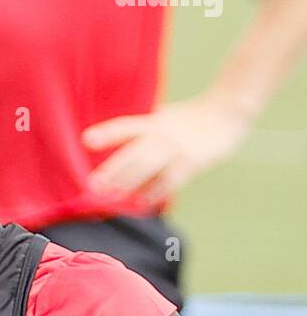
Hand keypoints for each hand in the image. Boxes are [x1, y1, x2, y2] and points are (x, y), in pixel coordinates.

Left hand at [82, 95, 250, 203]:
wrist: (228, 112)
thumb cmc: (192, 119)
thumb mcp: (166, 118)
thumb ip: (145, 134)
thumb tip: (123, 159)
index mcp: (154, 122)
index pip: (126, 127)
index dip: (107, 133)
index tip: (86, 140)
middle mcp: (162, 134)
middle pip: (134, 152)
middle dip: (113, 169)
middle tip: (94, 184)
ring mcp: (176, 149)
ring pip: (148, 167)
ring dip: (129, 183)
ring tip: (112, 196)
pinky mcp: (191, 163)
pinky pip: (169, 181)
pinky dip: (154, 193)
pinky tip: (141, 203)